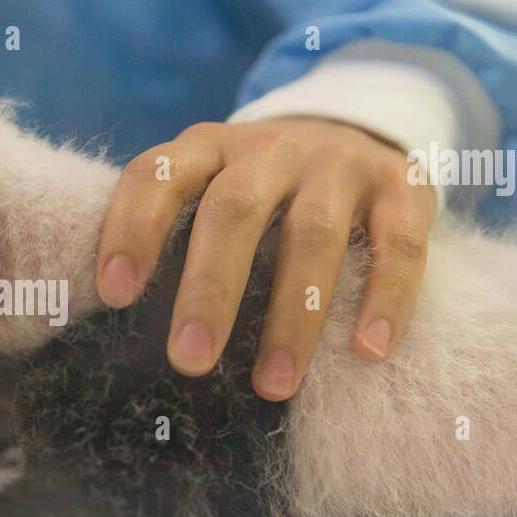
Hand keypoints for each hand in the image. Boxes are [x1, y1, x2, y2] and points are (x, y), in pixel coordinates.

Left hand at [95, 117, 433, 398]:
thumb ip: (175, 233)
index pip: (159, 176)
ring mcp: (338, 164)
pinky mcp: (402, 186)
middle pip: (232, 211)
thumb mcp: (211, 189)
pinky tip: (368, 351)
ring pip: (312, 234)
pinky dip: (385, 298)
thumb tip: (123, 324)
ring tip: (273, 385)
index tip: (113, 294)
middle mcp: (271, 149)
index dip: (132, 229)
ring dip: (292, 316)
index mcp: (208, 148)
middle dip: (209, 289)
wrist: (357, 131)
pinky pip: (397, 244)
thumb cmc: (261, 190)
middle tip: (188, 359)